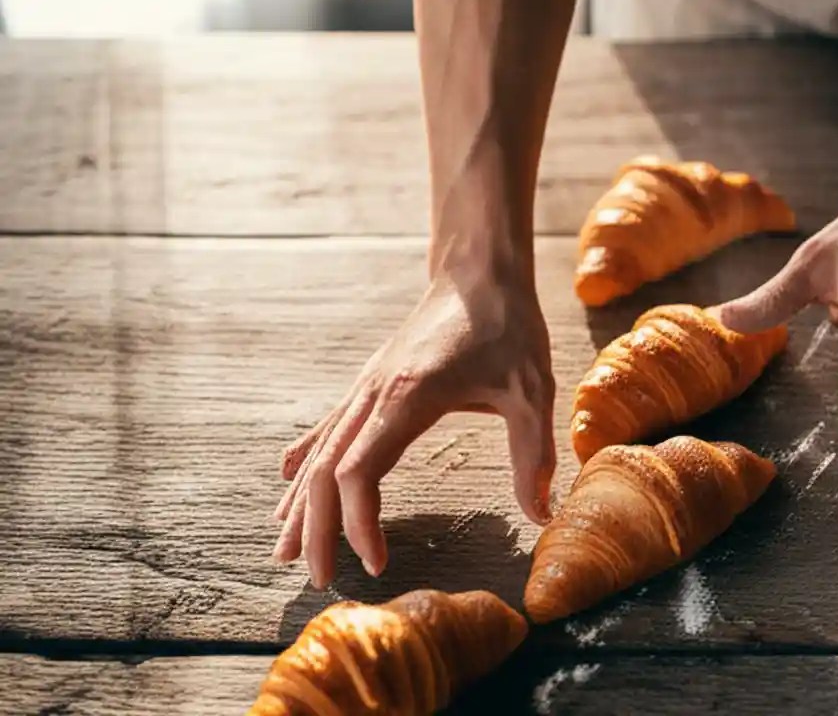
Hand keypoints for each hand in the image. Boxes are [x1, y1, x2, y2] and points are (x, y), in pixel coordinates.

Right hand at [272, 276, 554, 587]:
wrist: (479, 272)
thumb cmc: (508, 326)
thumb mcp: (532, 390)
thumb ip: (533, 454)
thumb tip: (541, 515)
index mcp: (407, 397)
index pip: (359, 472)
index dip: (359, 523)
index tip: (375, 562)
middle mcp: (373, 393)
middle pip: (324, 472)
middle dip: (317, 530)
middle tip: (317, 579)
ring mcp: (364, 387)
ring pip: (316, 453)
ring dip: (300, 503)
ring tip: (284, 549)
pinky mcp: (369, 383)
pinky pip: (326, 429)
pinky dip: (303, 462)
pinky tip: (284, 482)